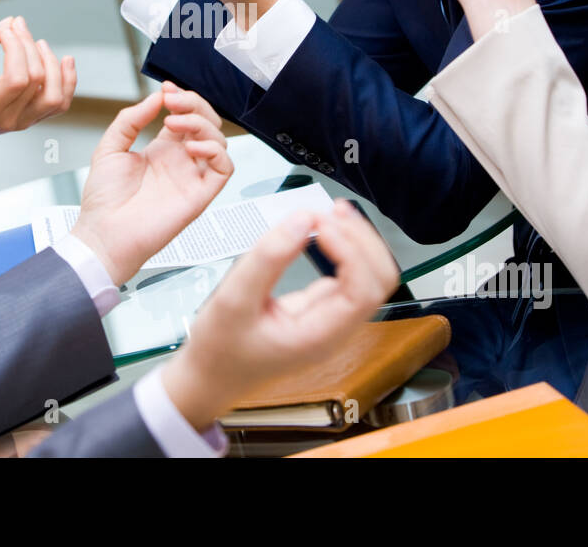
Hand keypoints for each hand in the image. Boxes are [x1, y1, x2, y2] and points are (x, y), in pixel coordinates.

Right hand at [0, 16, 75, 172]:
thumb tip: (9, 25)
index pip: (15, 79)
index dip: (16, 49)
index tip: (4, 31)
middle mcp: (11, 119)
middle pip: (35, 79)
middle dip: (28, 45)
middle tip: (17, 26)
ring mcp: (27, 121)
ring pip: (54, 95)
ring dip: (51, 63)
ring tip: (38, 43)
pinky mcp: (37, 118)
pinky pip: (62, 103)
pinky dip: (68, 80)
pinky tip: (65, 60)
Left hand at [72, 82, 232, 285]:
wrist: (103, 233)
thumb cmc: (104, 200)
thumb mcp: (110, 147)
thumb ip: (131, 119)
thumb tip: (155, 98)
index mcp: (162, 150)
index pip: (186, 116)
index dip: (182, 98)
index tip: (166, 89)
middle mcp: (181, 162)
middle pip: (207, 123)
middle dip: (194, 104)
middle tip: (172, 101)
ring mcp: (192, 177)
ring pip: (219, 140)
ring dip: (202, 123)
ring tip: (174, 122)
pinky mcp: (201, 194)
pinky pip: (224, 168)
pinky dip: (215, 151)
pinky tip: (191, 147)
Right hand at [159, 199, 398, 431]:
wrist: (209, 376)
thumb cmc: (218, 349)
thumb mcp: (232, 299)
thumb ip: (268, 258)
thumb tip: (302, 220)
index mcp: (320, 337)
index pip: (363, 290)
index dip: (351, 250)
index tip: (319, 225)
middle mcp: (335, 330)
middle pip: (378, 280)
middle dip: (362, 239)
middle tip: (331, 211)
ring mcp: (331, 319)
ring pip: (369, 275)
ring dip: (357, 240)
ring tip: (331, 213)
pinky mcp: (322, 308)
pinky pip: (349, 275)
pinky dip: (344, 247)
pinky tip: (324, 229)